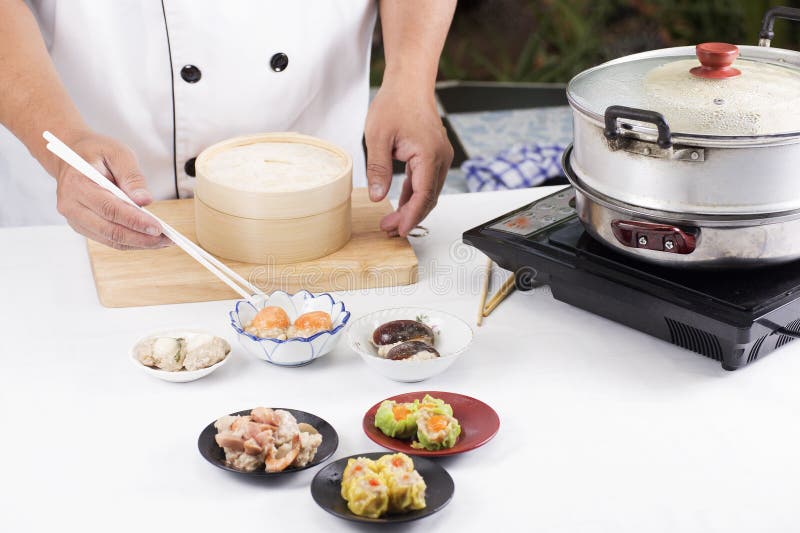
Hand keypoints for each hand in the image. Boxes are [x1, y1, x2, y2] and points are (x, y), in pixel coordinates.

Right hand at [54, 131, 168, 249]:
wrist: (71, 155)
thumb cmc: (96, 152)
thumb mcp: (118, 153)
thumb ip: (132, 176)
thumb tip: (144, 201)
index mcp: (78, 184)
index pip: (110, 209)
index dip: (135, 221)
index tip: (158, 228)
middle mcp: (71, 205)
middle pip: (109, 230)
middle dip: (140, 238)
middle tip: (166, 239)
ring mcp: (75, 218)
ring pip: (110, 239)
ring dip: (138, 243)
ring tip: (163, 241)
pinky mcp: (82, 226)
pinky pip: (108, 239)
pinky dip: (130, 242)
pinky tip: (149, 239)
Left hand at [365, 84, 453, 236]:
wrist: (409, 82)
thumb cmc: (395, 103)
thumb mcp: (378, 137)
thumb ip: (378, 169)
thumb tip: (376, 196)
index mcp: (429, 155)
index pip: (423, 195)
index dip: (411, 216)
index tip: (400, 230)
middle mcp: (440, 158)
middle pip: (428, 198)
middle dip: (410, 217)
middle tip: (389, 229)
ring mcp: (440, 156)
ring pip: (429, 192)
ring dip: (412, 208)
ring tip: (392, 221)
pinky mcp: (434, 155)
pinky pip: (426, 181)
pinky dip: (414, 194)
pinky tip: (400, 204)